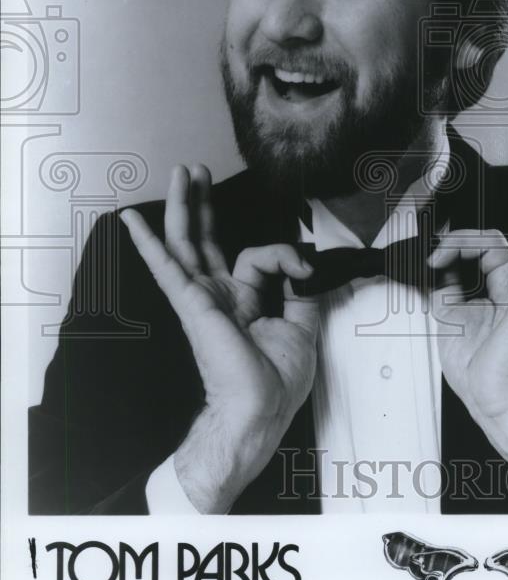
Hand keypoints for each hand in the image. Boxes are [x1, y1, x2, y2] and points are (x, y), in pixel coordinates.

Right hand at [121, 164, 318, 511]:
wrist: (260, 409)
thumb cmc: (277, 381)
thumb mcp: (302, 324)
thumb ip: (299, 289)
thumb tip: (303, 261)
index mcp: (244, 301)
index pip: (258, 256)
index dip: (284, 253)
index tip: (303, 266)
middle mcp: (219, 295)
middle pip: (206, 239)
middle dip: (203, 201)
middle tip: (198, 170)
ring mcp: (202, 298)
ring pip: (186, 242)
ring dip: (183, 204)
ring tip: (181, 171)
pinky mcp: (192, 303)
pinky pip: (166, 266)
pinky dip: (148, 241)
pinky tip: (132, 218)